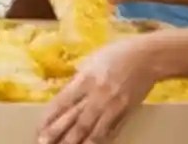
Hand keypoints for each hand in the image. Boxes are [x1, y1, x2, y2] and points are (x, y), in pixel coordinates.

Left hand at [38, 37, 156, 143]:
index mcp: (85, 78)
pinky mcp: (126, 112)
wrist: (148, 57)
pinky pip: (111, 130)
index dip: (50, 117)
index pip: (63, 102)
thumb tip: (65, 94)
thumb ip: (78, 79)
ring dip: (79, 142)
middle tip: (44, 143)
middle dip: (58, 134)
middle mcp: (98, 94)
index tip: (39, 128)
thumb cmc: (117, 53)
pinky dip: (100, 140)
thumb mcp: (91, 60)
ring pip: (93, 129)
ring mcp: (113, 105)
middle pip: (76, 119)